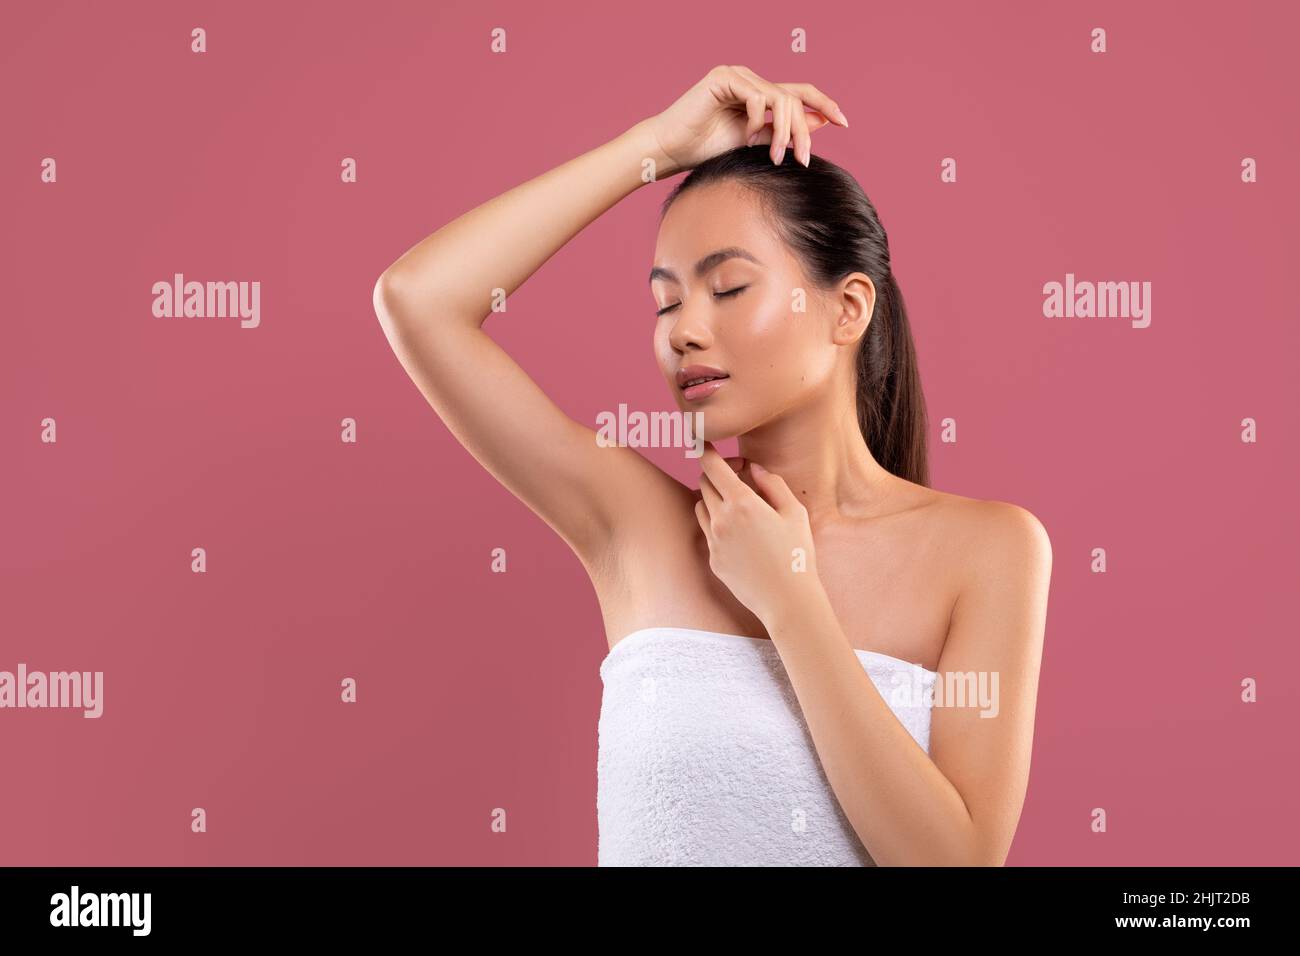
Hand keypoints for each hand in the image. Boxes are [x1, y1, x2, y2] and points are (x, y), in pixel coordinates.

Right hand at [644, 64, 848, 174]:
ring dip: (784, 131)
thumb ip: (783, 133)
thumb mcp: (753, 145)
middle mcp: (750, 80)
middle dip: (804, 130)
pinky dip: (758, 121)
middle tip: (803, 159)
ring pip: (780, 98)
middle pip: (794, 98)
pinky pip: (758, 96)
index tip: (844, 121)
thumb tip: (821, 123)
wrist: (670, 151)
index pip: (799, 93)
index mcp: (758, 94)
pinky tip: (747, 138)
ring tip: (775, 156)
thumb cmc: (705, 151)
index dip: (824, 103)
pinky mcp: (724, 77)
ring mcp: (738, 76)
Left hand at [694, 444, 821, 624]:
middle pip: (704, 484)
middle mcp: (721, 519)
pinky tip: (739, 533)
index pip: (712, 466)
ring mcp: (713, 541)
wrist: (787, 600)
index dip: (706, 450)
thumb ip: (773, 484)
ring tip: (736, 504)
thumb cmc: (797, 554)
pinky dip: (716, 523)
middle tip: (737, 477)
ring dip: (713, 498)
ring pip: (700, 506)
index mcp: (742, 503)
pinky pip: (707, 532)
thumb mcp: (795, 513)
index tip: (704, 443)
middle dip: (716, 474)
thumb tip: (753, 468)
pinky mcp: (712, 559)